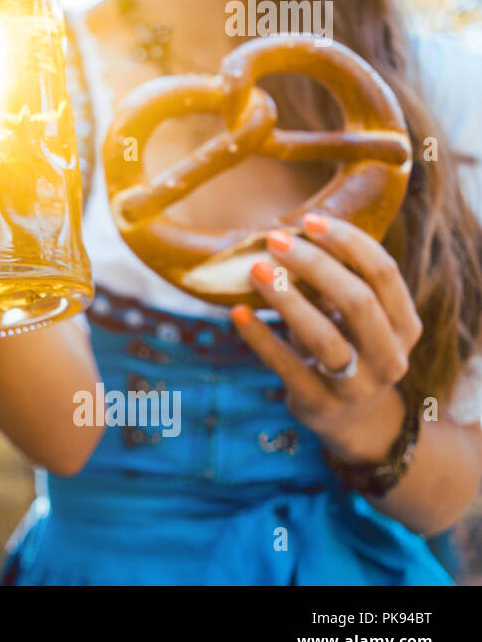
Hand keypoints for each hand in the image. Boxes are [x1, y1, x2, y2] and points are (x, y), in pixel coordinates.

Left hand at [230, 212, 422, 465]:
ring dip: (287, 299)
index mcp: (404, 325)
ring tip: (255, 269)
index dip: (349, 242)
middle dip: (316, 265)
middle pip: (358, 301)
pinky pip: (286, 366)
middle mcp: (389, 356)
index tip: (310, 220)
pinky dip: (260, 337)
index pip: (384, 273)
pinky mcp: (318, 402)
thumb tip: (291, 235)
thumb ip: (337, 283)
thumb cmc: (348, 347)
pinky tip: (237, 312)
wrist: (353, 420)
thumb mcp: (354, 319)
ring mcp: (357, 385)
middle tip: (275, 240)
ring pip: (324, 337)